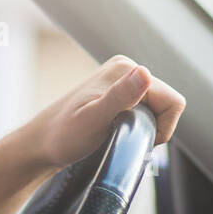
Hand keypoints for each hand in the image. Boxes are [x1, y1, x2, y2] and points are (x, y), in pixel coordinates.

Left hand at [0, 55, 184, 213]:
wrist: (40, 144)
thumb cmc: (62, 137)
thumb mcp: (93, 120)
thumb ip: (120, 97)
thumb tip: (145, 73)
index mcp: (126, 69)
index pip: (172, 101)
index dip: (162, 128)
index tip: (136, 140)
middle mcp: (126, 69)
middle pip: (165, 104)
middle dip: (152, 127)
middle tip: (122, 139)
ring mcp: (121, 81)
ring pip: (155, 109)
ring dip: (144, 128)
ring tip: (117, 137)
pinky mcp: (117, 94)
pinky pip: (144, 111)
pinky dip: (137, 126)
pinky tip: (115, 133)